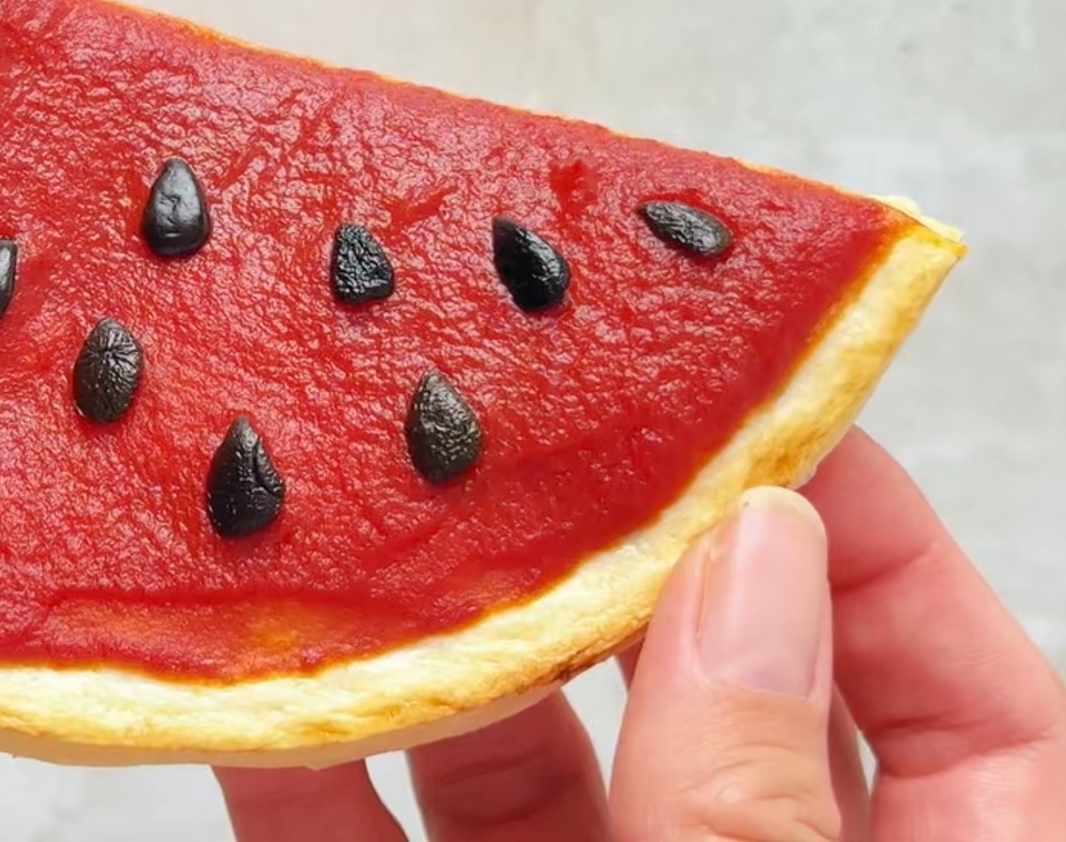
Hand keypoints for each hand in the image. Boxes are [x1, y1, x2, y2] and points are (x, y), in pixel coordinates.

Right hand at [215, 429, 1065, 839]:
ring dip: (435, 655)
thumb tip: (748, 563)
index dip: (873, 541)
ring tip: (363, 517)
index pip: (962, 700)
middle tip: (517, 421)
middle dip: (606, 565)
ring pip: (518, 772)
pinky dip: (307, 775)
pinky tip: (250, 689)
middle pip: (704, 699)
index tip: (753, 411)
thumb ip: (756, 809)